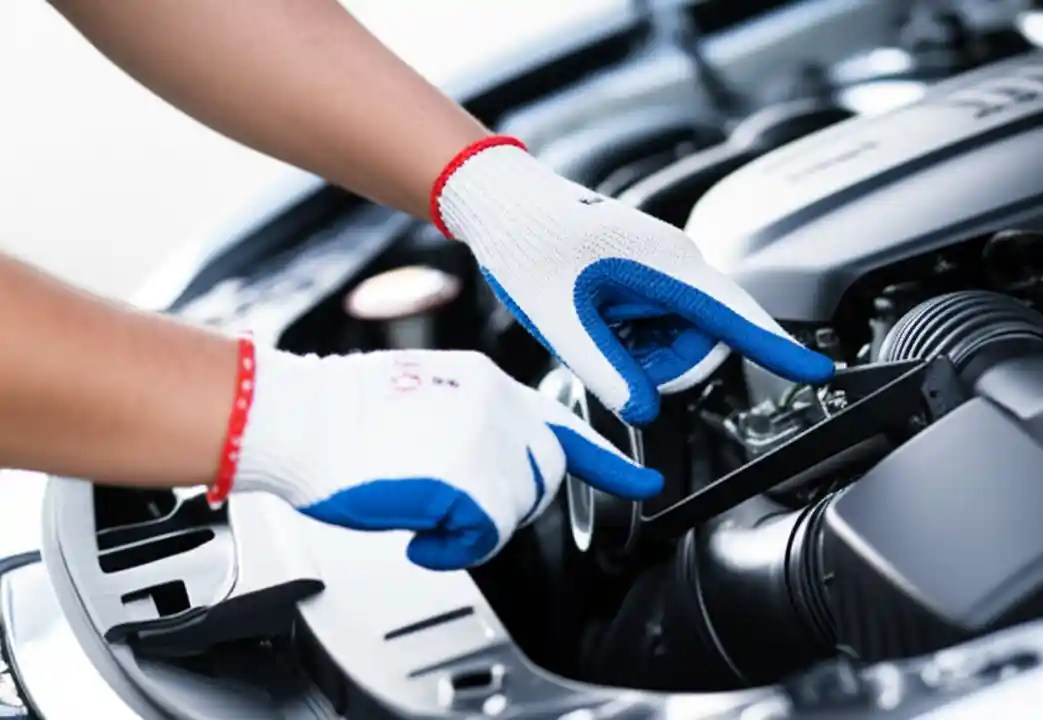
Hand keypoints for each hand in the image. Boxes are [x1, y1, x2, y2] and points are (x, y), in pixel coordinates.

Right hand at [232, 348, 660, 570]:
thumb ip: (475, 428)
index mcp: (491, 384)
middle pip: (543, 480)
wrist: (298, 415)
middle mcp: (501, 408)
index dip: (611, 463)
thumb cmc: (342, 416)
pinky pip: (483, 537)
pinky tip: (417, 532)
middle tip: (453, 505)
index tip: (643, 481)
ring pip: (514, 511)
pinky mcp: (468, 480)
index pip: (569, 426)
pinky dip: (451, 547)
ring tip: (421, 509)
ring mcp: (488, 442)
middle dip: (508, 504)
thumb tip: (484, 471)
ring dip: (472, 525)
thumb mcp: (429, 400)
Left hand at [430, 137, 834, 424]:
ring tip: (593, 327)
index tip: (815, 373)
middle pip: (705, 342)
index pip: (738, 317)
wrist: (501, 200)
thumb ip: (607, 371)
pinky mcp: (649, 272)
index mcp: (667, 266)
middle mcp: (677, 263)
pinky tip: (596, 318)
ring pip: (681, 336)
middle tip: (608, 353)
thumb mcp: (561, 320)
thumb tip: (643, 409)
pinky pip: (660, 321)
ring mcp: (665, 266)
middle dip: (665, 365)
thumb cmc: (528, 243)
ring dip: (644, 350)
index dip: (778, 350)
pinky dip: (633, 335)